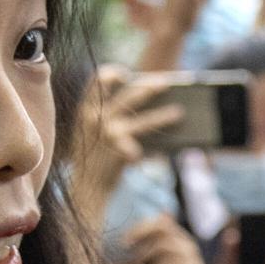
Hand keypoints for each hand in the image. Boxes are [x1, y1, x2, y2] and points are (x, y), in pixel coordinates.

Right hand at [70, 66, 186, 230]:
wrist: (86, 189)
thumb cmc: (92, 160)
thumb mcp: (92, 133)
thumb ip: (107, 117)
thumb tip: (143, 103)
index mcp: (85, 110)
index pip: (98, 81)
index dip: (112, 74)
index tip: (127, 74)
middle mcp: (96, 118)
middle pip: (129, 95)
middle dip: (150, 87)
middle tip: (167, 82)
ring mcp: (110, 134)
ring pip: (145, 121)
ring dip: (163, 116)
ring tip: (179, 112)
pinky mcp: (123, 151)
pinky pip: (148, 144)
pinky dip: (159, 146)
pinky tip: (169, 146)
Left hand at [115, 218, 217, 263]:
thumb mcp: (164, 262)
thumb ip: (155, 248)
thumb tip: (133, 238)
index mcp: (181, 239)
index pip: (161, 222)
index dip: (141, 227)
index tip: (123, 239)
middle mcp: (187, 244)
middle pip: (162, 228)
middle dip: (140, 233)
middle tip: (123, 245)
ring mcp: (192, 257)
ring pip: (164, 245)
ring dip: (144, 254)